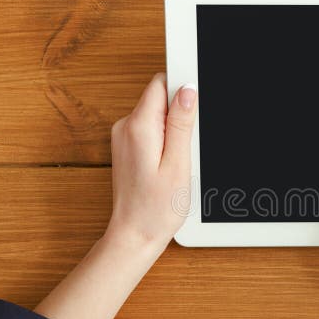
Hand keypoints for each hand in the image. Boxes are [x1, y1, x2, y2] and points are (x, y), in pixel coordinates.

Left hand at [35, 74, 197, 318]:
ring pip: (157, 115)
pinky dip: (165, 141)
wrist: (134, 235)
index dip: (183, 90)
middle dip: (181, 114)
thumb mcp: (179, 164)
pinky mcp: (127, 147)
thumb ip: (182, 123)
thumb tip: (187, 90)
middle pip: (161, 98)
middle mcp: (126, 127)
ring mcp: (124, 137)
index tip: (195, 109)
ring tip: (177, 161)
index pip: (162, 84)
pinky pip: (151, 130)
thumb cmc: (156, 208)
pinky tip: (169, 165)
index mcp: (139, 127)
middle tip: (188, 147)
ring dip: (174, 130)